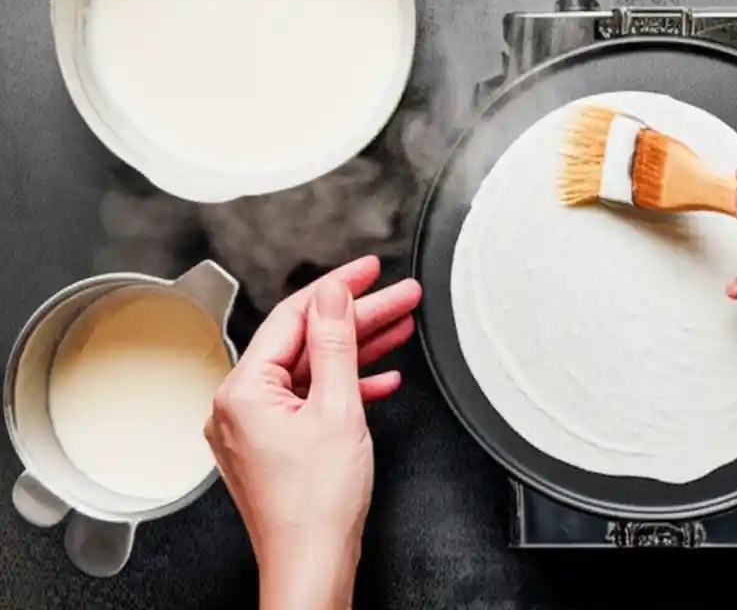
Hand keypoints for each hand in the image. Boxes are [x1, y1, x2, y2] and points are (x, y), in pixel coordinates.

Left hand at [204, 256, 420, 609]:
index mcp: (242, 391)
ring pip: (312, 370)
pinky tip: (381, 379)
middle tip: (399, 296)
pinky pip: (311, 401)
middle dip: (358, 318)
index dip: (336, 287)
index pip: (292, 318)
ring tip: (400, 327)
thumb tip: (333, 296)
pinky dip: (346, 388)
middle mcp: (240, 405)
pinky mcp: (276, 445)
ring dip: (357, 349)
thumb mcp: (337, 408)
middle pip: (306, 343)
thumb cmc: (317, 504)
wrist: (313, 562)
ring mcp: (257, 427)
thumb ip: (336, 343)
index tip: (367, 269)